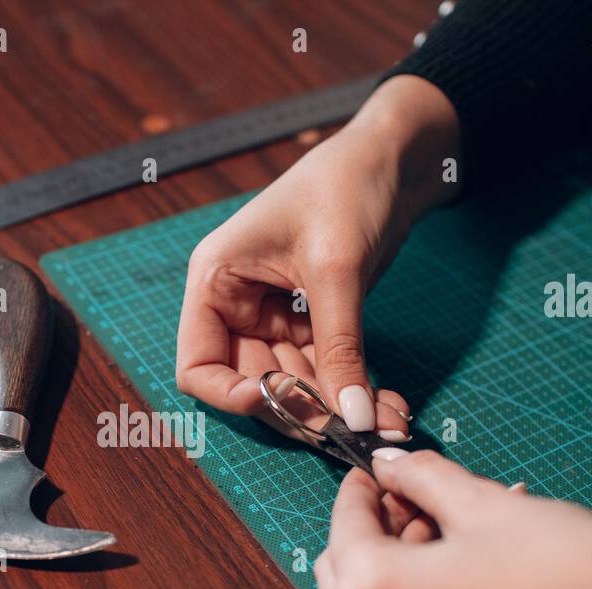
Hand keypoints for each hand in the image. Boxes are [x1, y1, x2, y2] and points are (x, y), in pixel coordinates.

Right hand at [175, 76, 460, 435]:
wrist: (393, 157)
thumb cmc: (347, 187)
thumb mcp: (338, 270)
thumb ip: (338, 347)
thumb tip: (351, 418)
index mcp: (216, 281)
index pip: (197, 364)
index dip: (229, 394)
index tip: (276, 404)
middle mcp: (236, 304)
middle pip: (251, 383)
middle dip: (300, 411)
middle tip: (350, 430)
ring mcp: (273, 316)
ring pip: (293, 385)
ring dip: (335, 408)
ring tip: (384, 423)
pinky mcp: (310, 321)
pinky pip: (323, 371)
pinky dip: (351, 390)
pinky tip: (386, 406)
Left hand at [317, 449, 591, 588]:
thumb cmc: (571, 573)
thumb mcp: (487, 506)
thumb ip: (422, 479)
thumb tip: (390, 464)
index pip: (343, 524)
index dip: (362, 486)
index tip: (382, 463)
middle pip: (347, 571)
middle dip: (380, 527)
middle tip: (426, 493)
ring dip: (405, 561)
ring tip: (466, 523)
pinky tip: (476, 566)